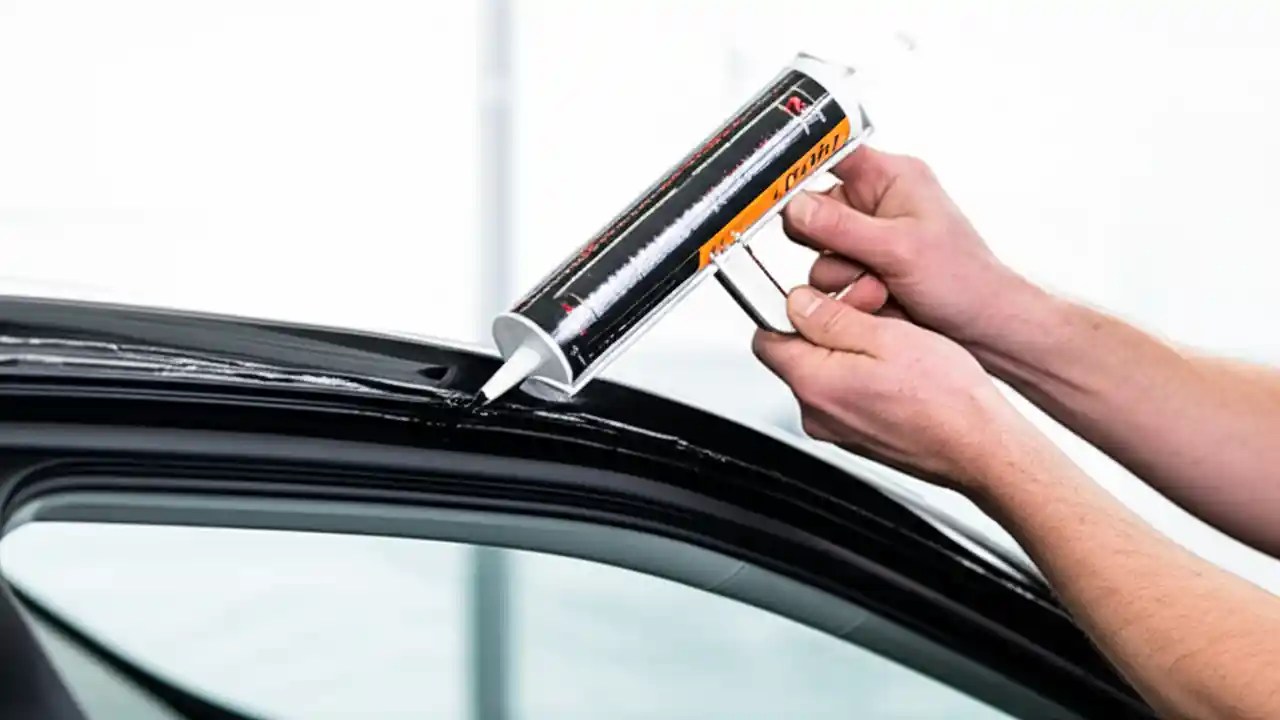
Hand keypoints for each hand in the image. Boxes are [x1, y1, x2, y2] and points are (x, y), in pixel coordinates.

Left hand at [753, 285, 1024, 490]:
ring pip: (824, 373)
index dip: (793, 309)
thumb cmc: (947, 400)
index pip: (767, 337)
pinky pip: (845, 395)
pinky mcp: (856, 437)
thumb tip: (797, 303)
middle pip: (797, 353)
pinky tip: (898, 369)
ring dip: (849, 349)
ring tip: (893, 342)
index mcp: (814, 384)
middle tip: (872, 312)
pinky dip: (862, 375)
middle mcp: (816, 413)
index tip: (823, 298)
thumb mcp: (888, 336)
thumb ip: (831, 318)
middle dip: (828, 325)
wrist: (980, 448)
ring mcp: (835, 429)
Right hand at [783, 146, 1039, 345]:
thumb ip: (842, 227)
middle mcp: (877, 203)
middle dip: (825, 241)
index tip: (773, 187)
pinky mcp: (864, 269)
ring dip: (838, 274)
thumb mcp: (899, 249)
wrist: (984, 328)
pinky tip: (874, 299)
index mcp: (892, 177)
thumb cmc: (964, 280)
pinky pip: (829, 276)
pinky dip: (844, 292)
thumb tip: (796, 207)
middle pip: (814, 208)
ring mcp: (869, 239)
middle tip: (850, 256)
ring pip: (818, 249)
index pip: (832, 152)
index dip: (800, 167)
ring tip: (876, 288)